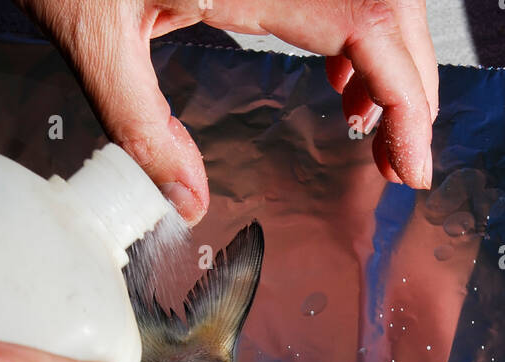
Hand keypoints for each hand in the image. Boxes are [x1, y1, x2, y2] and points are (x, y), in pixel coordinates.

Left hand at [18, 1, 437, 220]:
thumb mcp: (93, 38)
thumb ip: (141, 129)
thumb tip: (187, 199)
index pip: (371, 28)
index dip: (408, 100)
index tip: (409, 165)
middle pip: (392, 10)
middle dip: (411, 91)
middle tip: (398, 163)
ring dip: (389, 63)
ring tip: (371, 130)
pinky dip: (358, 37)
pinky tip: (340, 81)